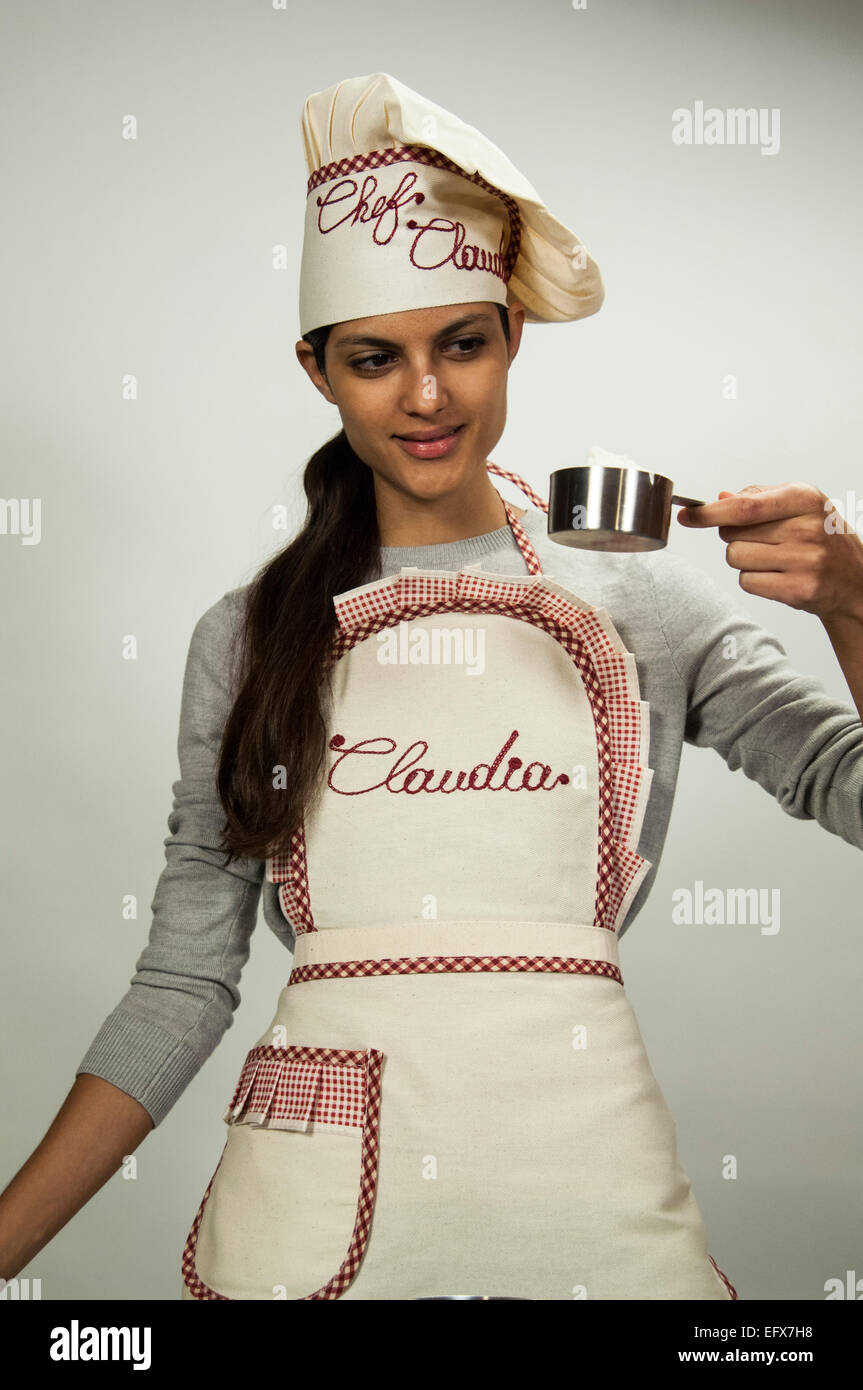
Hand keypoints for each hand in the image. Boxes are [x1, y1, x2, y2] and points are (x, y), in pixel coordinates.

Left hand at [676, 483, 862, 622]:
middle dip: (735, 537)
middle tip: (765, 540)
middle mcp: (806, 528)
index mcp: (804, 499)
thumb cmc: (822, 538)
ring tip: (774, 558)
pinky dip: (755, 580)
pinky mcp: (798, 590)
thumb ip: (759, 498)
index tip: (686, 515)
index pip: (745, 506)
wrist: (854, 579)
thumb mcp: (800, 505)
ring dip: (745, 560)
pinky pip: (747, 582)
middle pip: (732, 534)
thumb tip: (720, 498)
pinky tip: (779, 575)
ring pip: (736, 558)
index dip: (709, 513)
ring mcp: (804, 561)